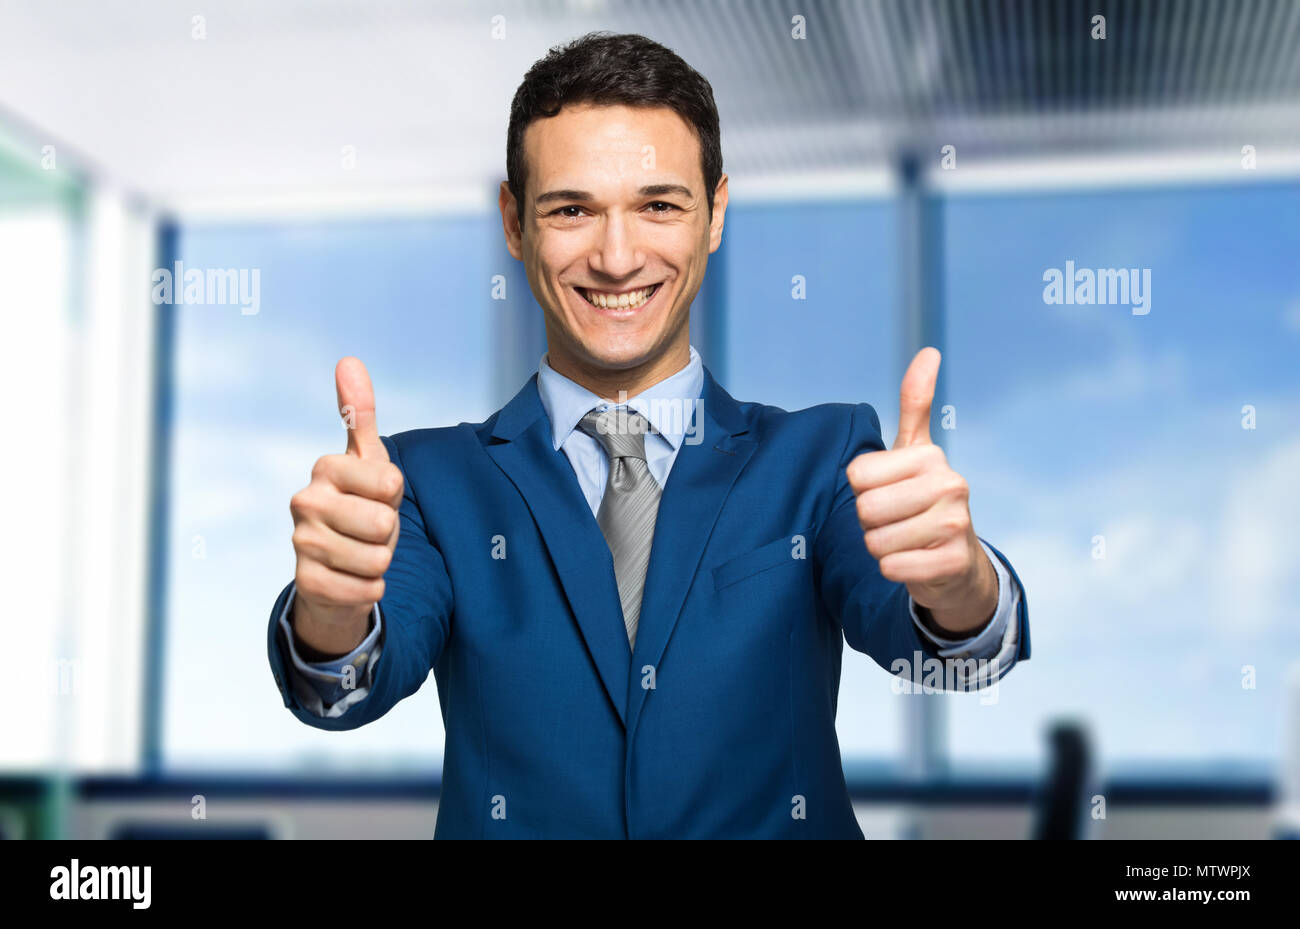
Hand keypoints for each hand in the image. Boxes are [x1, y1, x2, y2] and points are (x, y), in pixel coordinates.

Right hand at [289, 357, 403, 640]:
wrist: (336, 567)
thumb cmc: (359, 505)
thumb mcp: (367, 460)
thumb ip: (359, 413)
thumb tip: (349, 360)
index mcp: (325, 469)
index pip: (391, 483)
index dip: (395, 496)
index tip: (377, 496)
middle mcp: (305, 503)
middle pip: (384, 524)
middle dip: (389, 533)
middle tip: (370, 529)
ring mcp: (302, 544)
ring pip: (378, 559)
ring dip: (380, 561)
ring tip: (362, 552)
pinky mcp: (307, 584)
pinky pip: (368, 590)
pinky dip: (371, 589)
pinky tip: (353, 578)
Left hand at [845, 348, 996, 633]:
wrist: (956, 562)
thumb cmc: (922, 501)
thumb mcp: (915, 450)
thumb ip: (915, 402)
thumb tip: (929, 350)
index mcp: (931, 455)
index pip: (857, 476)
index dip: (862, 490)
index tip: (887, 492)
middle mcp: (950, 484)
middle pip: (865, 510)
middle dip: (869, 523)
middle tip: (894, 521)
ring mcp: (956, 524)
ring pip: (876, 542)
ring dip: (881, 548)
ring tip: (905, 540)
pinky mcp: (953, 562)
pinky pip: (893, 568)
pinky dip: (893, 570)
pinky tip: (913, 562)